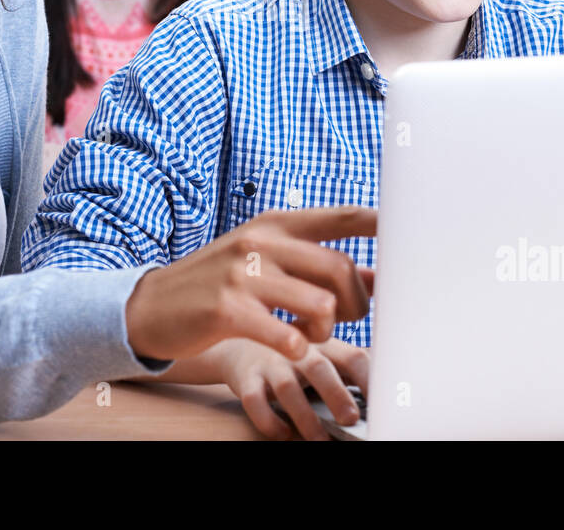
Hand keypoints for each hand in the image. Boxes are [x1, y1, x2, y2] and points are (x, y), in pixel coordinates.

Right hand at [124, 205, 374, 362]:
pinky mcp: (227, 309)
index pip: (342, 217)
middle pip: (340, 268)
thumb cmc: (218, 285)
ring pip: (320, 303)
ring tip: (310, 333)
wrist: (151, 306)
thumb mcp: (265, 263)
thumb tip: (375, 277)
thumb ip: (315, 266)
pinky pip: (286, 334)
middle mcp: (262, 241)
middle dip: (356, 303)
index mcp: (275, 224)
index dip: (382, 224)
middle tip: (345, 320)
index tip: (411, 234)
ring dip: (325, 328)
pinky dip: (298, 347)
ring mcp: (243, 273)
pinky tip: (289, 346)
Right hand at [215, 336, 368, 439]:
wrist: (240, 344)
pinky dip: (269, 421)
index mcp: (323, 343)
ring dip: (305, 417)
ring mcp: (270, 362)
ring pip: (288, 387)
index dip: (368, 379)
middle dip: (336, 394)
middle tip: (350, 419)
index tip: (383, 403)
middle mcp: (297, 349)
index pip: (352, 356)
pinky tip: (283, 434)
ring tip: (320, 440)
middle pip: (319, 368)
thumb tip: (381, 400)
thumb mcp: (319, 354)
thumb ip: (345, 370)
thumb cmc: (292, 355)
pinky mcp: (246, 378)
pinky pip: (255, 400)